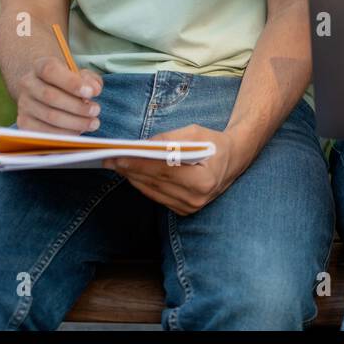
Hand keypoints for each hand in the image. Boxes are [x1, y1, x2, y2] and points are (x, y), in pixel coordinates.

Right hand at [15, 56, 102, 134]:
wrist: (45, 90)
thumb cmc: (68, 82)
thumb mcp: (81, 75)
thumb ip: (90, 79)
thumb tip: (94, 89)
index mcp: (40, 66)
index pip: (51, 71)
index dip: (71, 83)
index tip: (91, 93)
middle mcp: (28, 84)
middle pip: (50, 96)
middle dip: (77, 106)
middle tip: (96, 110)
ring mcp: (24, 104)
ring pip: (49, 116)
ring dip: (75, 122)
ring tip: (93, 123)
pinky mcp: (24, 122)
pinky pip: (44, 131)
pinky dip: (64, 133)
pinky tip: (79, 131)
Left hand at [104, 124, 237, 215]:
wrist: (233, 160)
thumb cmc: (214, 143)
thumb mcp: (194, 133)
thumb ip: (168, 139)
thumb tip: (142, 145)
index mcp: (203, 179)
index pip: (164, 171)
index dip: (139, 164)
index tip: (118, 157)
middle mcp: (196, 198)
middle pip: (155, 183)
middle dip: (131, 170)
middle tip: (110, 159)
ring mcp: (191, 207)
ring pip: (153, 192)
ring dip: (133, 178)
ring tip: (117, 165)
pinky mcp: (185, 210)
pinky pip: (157, 197)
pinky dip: (144, 185)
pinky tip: (132, 174)